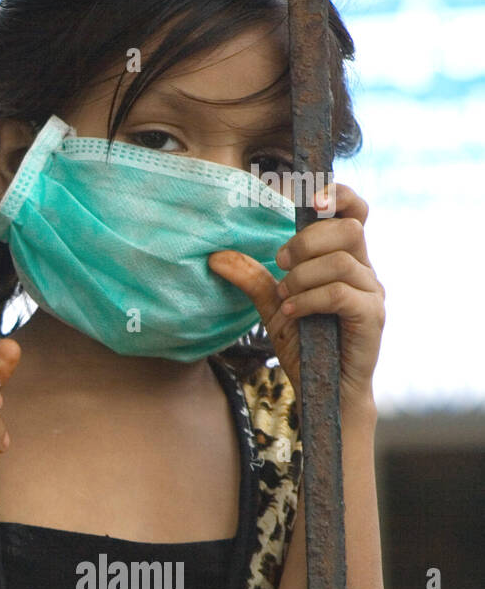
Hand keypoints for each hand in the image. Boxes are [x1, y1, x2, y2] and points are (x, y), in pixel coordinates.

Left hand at [209, 182, 383, 414]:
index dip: (337, 195)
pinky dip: (309, 299)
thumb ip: (253, 279)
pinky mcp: (372, 317)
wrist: (326, 392)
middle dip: (305, 242)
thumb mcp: (273, 307)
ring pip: (342, 260)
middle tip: (280, 264)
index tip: (308, 200)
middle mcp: (365, 271)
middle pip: (348, 229)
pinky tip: (290, 313)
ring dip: (301, 276)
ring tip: (284, 299)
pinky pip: (341, 293)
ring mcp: (372, 293)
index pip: (354, 212)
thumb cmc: (306, 346)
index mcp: (346, 259)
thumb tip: (215, 256)